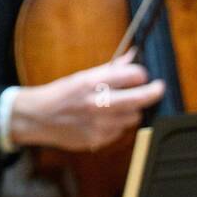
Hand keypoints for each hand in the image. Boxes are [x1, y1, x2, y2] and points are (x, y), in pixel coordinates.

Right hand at [9, 50, 164, 150]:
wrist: (38, 118)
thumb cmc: (61, 94)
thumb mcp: (83, 76)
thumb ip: (111, 69)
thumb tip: (133, 56)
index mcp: (93, 82)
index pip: (133, 75)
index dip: (141, 74)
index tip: (143, 75)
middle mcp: (97, 103)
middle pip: (140, 99)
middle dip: (154, 92)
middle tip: (159, 88)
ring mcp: (99, 124)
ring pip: (133, 117)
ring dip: (132, 110)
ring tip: (119, 106)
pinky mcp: (98, 140)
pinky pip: (120, 132)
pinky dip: (118, 125)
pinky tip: (105, 120)